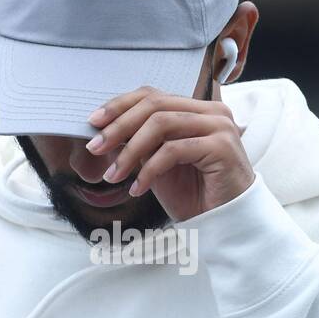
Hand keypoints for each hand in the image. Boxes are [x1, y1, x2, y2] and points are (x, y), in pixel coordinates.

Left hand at [85, 87, 254, 221]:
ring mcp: (219, 126)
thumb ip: (140, 142)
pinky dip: (149, 170)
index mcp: (197, 109)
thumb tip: (104, 130)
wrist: (225, 222)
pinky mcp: (222, 147)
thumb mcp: (158, 163)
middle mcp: (212, 112)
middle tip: (96, 147)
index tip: (93, 122)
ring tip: (113, 175)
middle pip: (155, 105)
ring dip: (130, 151)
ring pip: (162, 124)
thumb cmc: (194, 194)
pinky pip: (173, 150)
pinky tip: (137, 189)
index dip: (120, 105)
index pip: (153, 95)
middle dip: (119, 126)